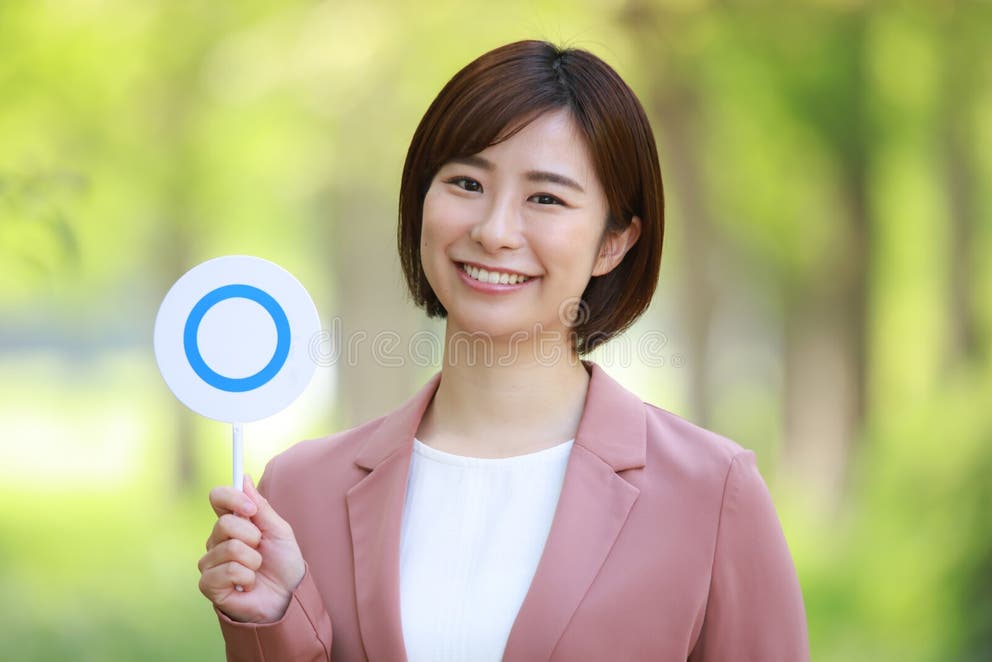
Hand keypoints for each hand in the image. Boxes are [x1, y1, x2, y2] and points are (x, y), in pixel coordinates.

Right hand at [198, 475, 305, 623]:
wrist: (288, 596)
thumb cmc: (284, 563)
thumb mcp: (278, 530)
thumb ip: (260, 507)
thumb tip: (243, 478)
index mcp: (233, 523)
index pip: (217, 497)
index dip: (231, 498)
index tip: (250, 508)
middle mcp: (216, 540)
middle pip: (224, 523)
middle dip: (252, 537)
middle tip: (260, 549)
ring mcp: (210, 562)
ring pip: (229, 548)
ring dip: (253, 560)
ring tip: (257, 570)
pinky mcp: (209, 585)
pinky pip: (227, 570)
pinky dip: (246, 576)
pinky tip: (248, 584)